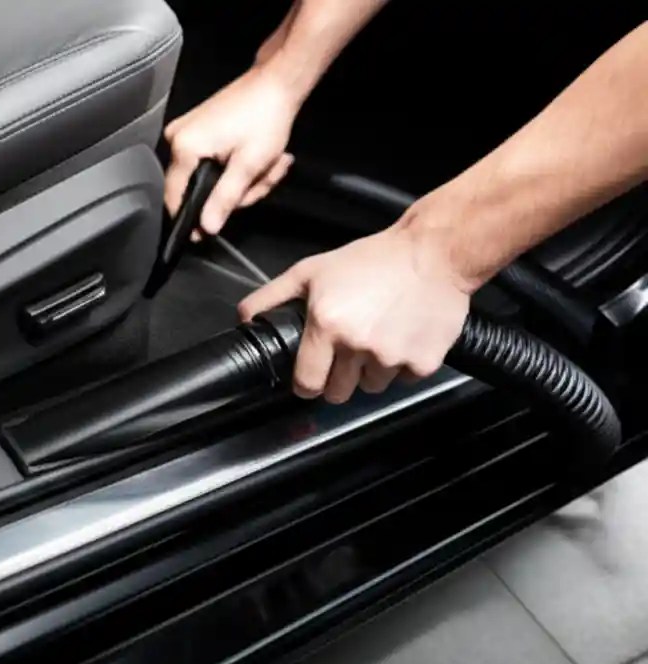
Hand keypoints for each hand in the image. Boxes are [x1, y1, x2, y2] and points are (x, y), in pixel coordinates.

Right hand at [163, 66, 298, 235]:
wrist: (275, 82)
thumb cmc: (266, 117)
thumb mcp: (250, 165)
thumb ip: (226, 199)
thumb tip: (207, 227)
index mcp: (184, 147)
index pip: (175, 198)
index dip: (192, 218)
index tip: (210, 230)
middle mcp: (176, 138)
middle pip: (194, 188)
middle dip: (232, 193)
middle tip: (261, 182)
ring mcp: (184, 132)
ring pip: (205, 176)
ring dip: (238, 180)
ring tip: (266, 166)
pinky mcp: (195, 129)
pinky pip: (207, 161)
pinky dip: (232, 165)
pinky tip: (253, 157)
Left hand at [237, 225, 474, 403]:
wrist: (435, 253)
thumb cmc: (372, 259)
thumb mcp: (312, 270)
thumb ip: (272, 297)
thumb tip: (244, 319)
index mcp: (326, 325)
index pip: (306, 384)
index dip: (306, 384)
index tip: (311, 376)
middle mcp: (357, 345)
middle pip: (337, 393)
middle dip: (337, 379)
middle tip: (346, 353)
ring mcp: (392, 357)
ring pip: (371, 387)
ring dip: (370, 371)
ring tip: (377, 336)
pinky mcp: (424, 362)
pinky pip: (403, 380)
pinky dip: (401, 366)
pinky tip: (401, 336)